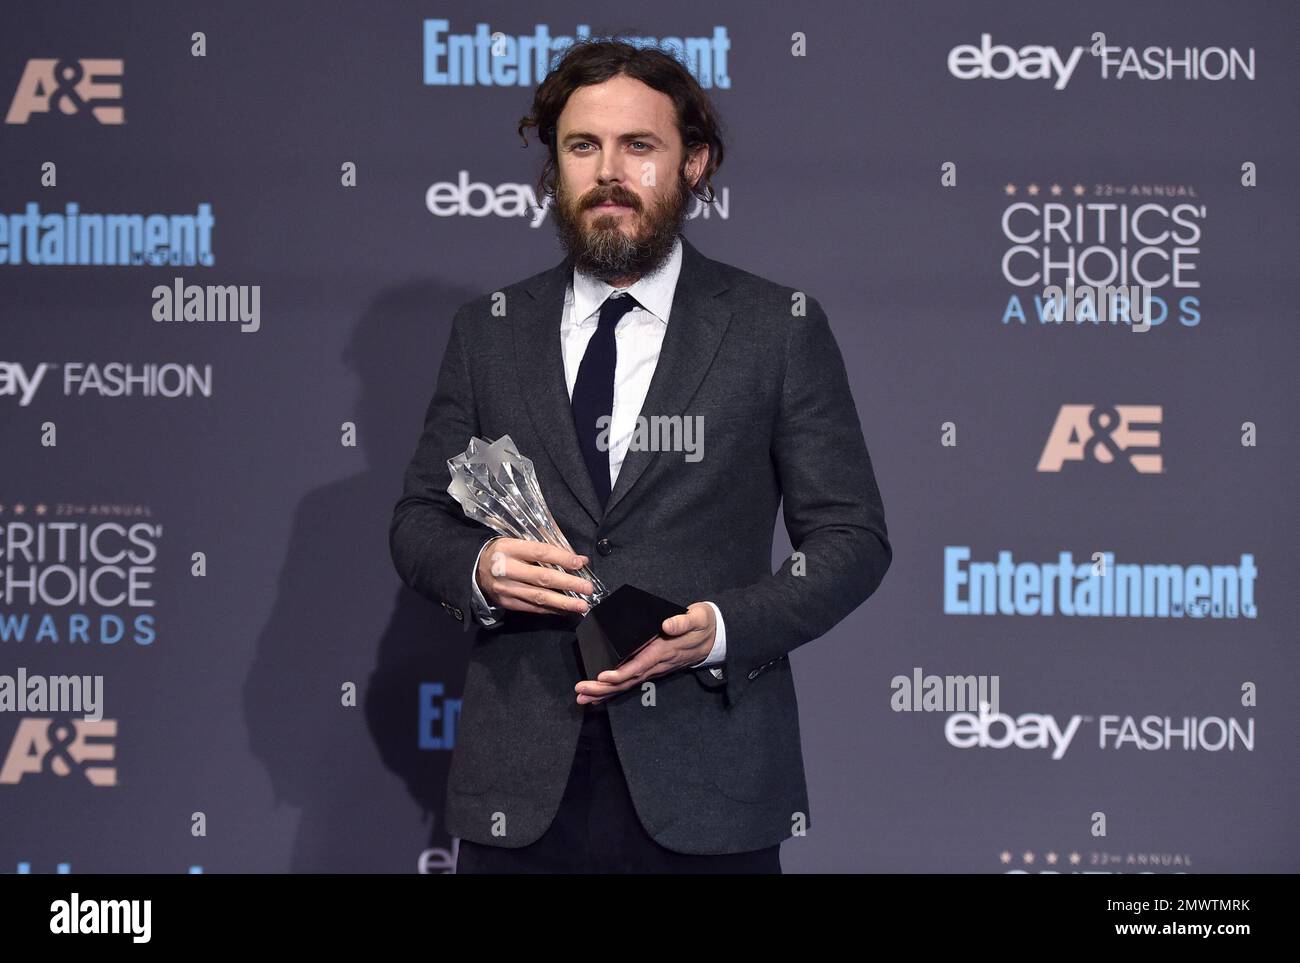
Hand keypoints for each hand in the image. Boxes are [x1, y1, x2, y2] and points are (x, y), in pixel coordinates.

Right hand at [476, 537, 593, 615]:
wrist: (474, 569)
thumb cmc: (503, 552)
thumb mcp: (516, 542)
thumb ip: (543, 548)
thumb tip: (576, 559)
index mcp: (509, 548)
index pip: (540, 553)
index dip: (562, 558)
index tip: (580, 563)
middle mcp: (506, 569)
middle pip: (542, 578)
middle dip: (568, 584)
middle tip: (588, 588)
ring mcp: (505, 589)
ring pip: (539, 597)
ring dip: (564, 602)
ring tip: (582, 605)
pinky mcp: (506, 603)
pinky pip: (532, 608)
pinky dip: (551, 609)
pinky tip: (565, 610)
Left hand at [575, 602, 715, 704]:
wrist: (714, 637)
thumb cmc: (702, 625)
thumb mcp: (697, 618)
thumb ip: (682, 621)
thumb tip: (667, 624)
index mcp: (663, 651)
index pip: (639, 665)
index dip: (621, 673)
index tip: (603, 677)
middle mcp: (657, 664)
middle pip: (627, 680)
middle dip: (603, 688)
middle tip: (581, 692)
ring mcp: (654, 669)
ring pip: (627, 684)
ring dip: (604, 693)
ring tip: (582, 698)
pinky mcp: (652, 669)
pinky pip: (631, 682)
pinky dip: (613, 690)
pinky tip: (598, 696)